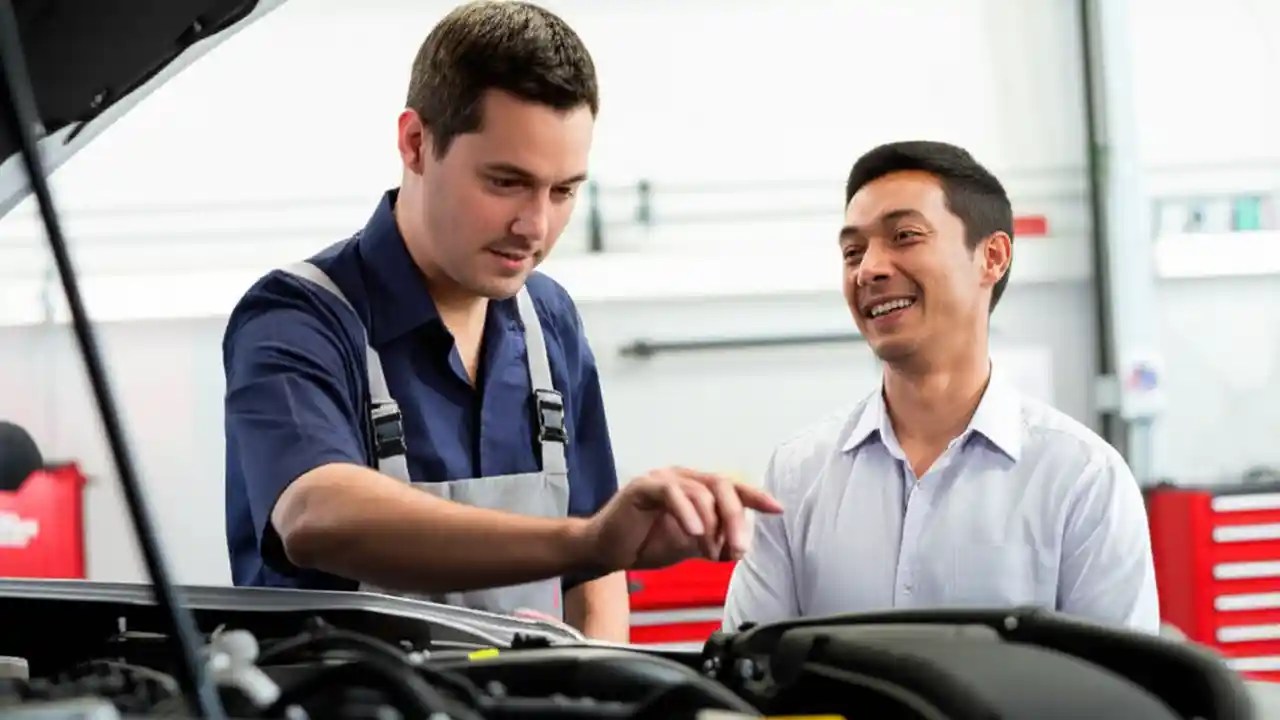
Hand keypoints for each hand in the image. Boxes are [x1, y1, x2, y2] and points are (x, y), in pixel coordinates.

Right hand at [580, 467, 782, 570]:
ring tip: (711, 552)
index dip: (756, 496)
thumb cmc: (645, 544)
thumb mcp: (690, 545)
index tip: (777, 509)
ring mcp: (663, 479)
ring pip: (701, 491)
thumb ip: (714, 542)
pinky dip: (688, 513)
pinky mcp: (644, 486)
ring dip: (712, 525)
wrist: (605, 551)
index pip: (732, 487)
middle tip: (741, 548)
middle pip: (722, 486)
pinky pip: (672, 493)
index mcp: (696, 488)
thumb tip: (739, 549)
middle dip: (736, 517)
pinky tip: (694, 532)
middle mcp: (683, 478)